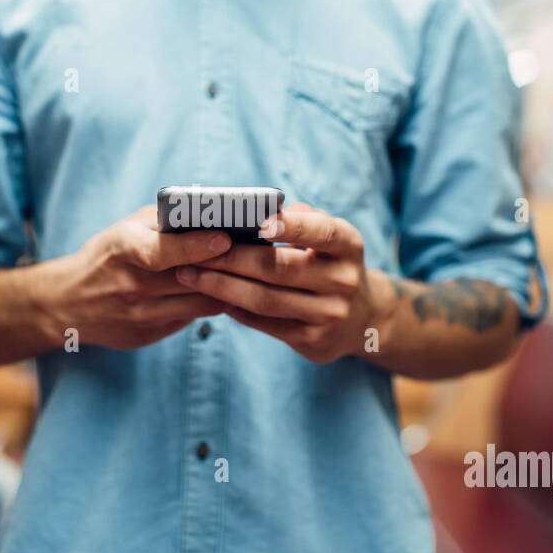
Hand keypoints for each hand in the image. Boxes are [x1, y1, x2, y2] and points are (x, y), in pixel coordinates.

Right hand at [48, 206, 231, 350]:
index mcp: (122, 250)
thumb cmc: (107, 256)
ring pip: (199, 303)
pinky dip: (211, 303)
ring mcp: (139, 314)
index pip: (161, 251)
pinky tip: (227, 291)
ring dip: (226, 287)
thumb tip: (213, 218)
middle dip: (225, 266)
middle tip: (255, 253)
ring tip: (249, 271)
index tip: (226, 239)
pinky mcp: (148, 335)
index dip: (195, 246)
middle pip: (188, 279)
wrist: (66, 303)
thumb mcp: (125, 230)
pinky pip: (192, 319)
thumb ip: (164, 224)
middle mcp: (130, 285)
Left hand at [174, 203, 382, 363]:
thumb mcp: (327, 236)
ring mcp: (330, 314)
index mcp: (349, 245)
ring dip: (222, 286)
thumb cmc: (328, 262)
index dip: (293, 227)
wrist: (362, 318)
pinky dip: (235, 308)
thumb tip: (252, 211)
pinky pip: (265, 324)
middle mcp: (344, 280)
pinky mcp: (313, 341)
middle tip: (195, 250)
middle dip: (232, 259)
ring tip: (190, 274)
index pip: (322, 232)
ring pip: (266, 300)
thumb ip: (298, 219)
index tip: (259, 223)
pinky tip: (211, 295)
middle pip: (280, 268)